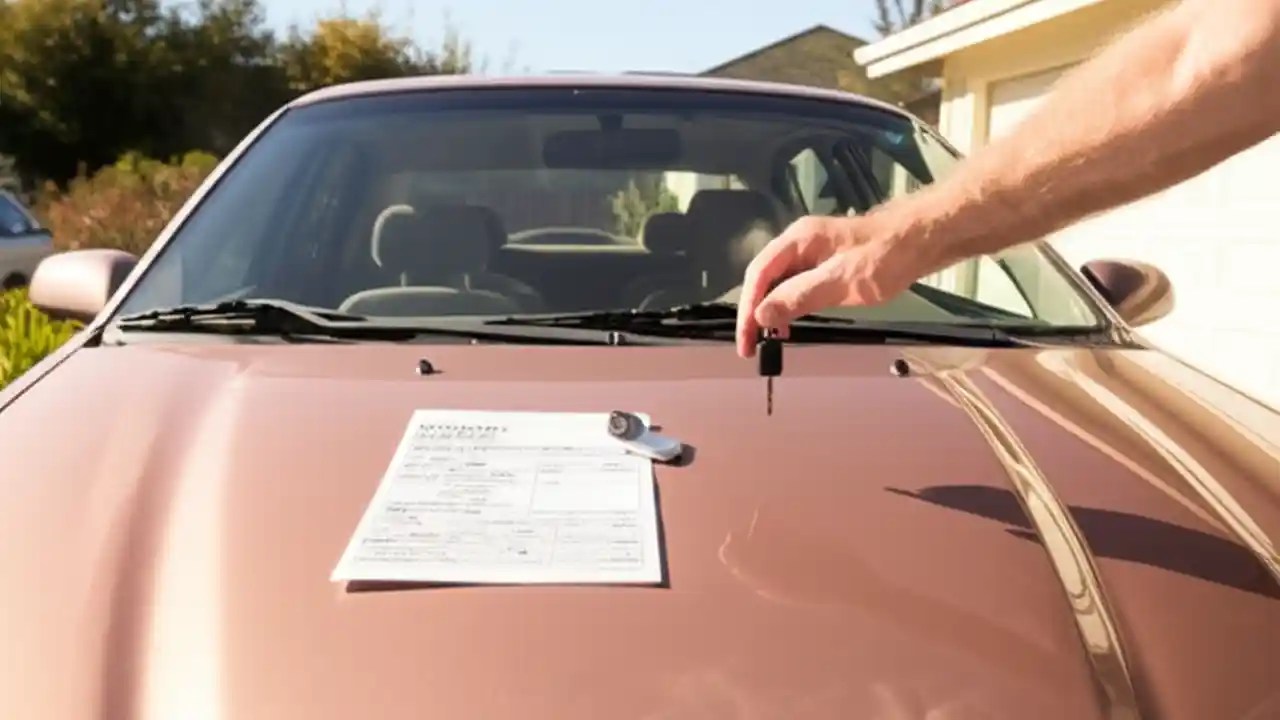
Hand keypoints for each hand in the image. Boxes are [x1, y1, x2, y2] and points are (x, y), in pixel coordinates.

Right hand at [734, 214, 921, 357]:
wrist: (922, 240)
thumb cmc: (884, 257)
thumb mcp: (840, 281)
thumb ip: (799, 296)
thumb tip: (760, 316)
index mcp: (797, 240)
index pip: (758, 275)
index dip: (747, 309)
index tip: (746, 340)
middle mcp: (798, 244)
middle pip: (763, 279)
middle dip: (754, 313)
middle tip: (751, 347)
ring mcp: (812, 254)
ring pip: (779, 285)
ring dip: (770, 312)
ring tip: (767, 341)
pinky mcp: (825, 265)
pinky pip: (796, 287)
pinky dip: (788, 307)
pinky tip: (790, 325)